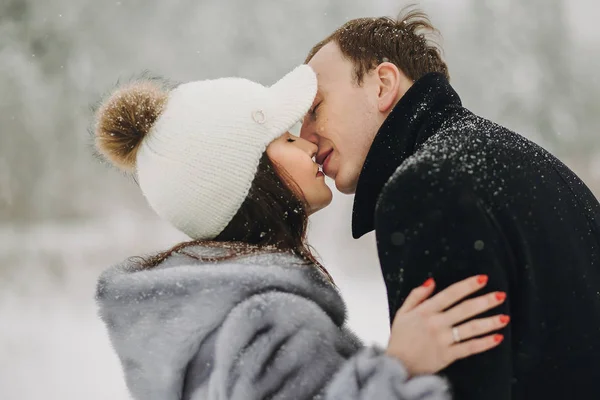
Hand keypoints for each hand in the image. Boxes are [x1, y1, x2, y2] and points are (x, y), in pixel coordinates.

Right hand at [386, 275, 507, 375]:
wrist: (397, 365)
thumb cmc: (400, 338)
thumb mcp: (402, 312)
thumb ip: (416, 295)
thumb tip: (431, 281)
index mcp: (425, 311)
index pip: (450, 294)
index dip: (467, 285)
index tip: (482, 279)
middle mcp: (436, 323)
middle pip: (465, 309)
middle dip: (484, 301)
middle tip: (501, 295)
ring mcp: (443, 340)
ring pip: (471, 329)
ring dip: (489, 322)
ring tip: (505, 317)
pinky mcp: (448, 355)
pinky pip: (470, 348)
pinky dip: (484, 343)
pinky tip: (497, 338)